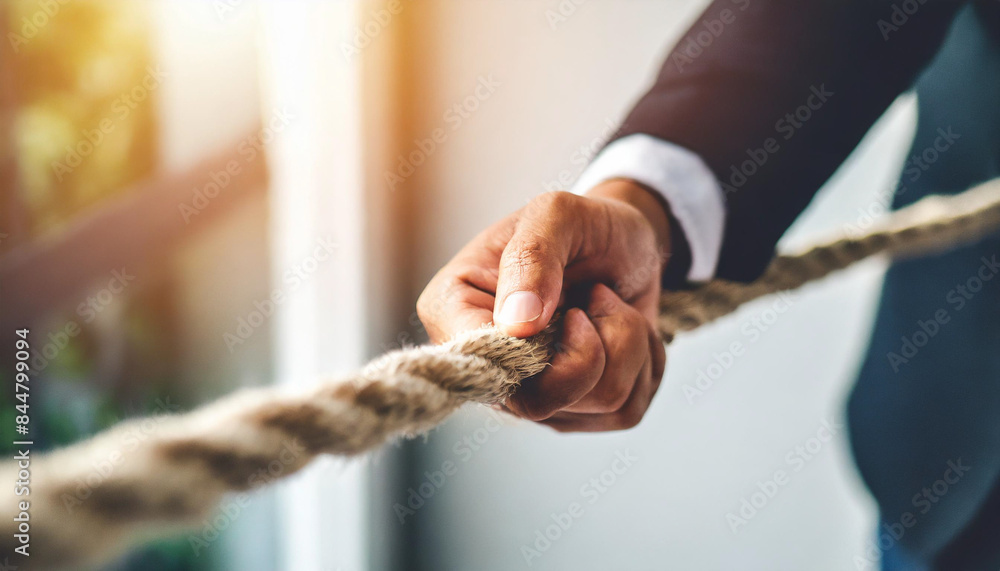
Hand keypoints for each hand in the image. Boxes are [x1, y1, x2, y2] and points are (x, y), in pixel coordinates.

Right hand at [416, 180, 669, 431]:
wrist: (628, 243)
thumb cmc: (582, 226)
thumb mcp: (557, 213)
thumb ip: (531, 257)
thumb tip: (517, 323)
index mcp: (454, 312)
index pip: (477, 367)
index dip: (531, 353)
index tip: (568, 311)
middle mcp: (489, 365)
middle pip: (539, 403)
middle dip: (592, 349)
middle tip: (597, 297)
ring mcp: (535, 394)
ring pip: (596, 405)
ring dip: (626, 343)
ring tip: (609, 302)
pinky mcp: (581, 411)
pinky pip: (625, 410)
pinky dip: (645, 362)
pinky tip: (625, 328)